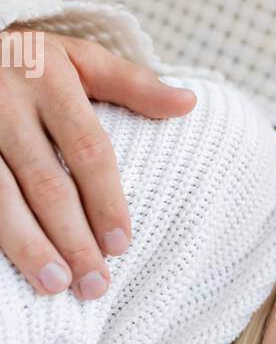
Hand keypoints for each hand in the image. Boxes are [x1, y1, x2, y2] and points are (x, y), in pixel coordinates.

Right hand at [0, 26, 195, 298]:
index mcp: (50, 79)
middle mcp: (6, 104)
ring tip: (56, 285)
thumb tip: (189, 103)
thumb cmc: (32, 61)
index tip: (121, 244)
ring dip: (29, 247)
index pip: (87, 149)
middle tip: (94, 283)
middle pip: (46, 183)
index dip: (105, 199)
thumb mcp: (80, 58)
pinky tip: (11, 269)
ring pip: (1, 198)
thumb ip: (131, 83)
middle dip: (72, 237)